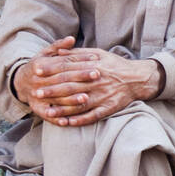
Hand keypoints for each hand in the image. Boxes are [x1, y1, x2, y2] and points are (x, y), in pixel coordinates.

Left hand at [21, 45, 160, 126]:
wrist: (137, 79)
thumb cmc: (115, 65)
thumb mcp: (98, 53)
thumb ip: (78, 53)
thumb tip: (59, 52)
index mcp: (93, 67)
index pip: (68, 68)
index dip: (52, 69)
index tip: (37, 70)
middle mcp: (96, 82)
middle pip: (70, 86)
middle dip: (52, 90)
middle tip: (36, 92)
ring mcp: (102, 96)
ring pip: (79, 104)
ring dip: (62, 109)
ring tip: (47, 111)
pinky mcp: (108, 108)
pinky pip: (91, 116)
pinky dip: (78, 120)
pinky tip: (66, 123)